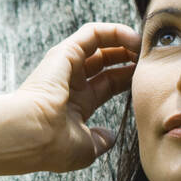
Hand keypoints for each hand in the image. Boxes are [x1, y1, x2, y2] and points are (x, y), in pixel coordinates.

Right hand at [15, 22, 140, 171]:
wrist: (31, 136)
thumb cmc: (54, 146)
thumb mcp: (86, 149)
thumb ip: (99, 140)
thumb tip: (109, 136)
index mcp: (76, 104)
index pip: (108, 84)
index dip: (128, 78)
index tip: (148, 77)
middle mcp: (70, 83)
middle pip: (104, 62)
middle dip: (128, 57)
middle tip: (149, 58)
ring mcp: (65, 67)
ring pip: (98, 43)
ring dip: (123, 41)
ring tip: (145, 44)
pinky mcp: (64, 53)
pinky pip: (91, 33)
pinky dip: (114, 31)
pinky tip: (133, 37)